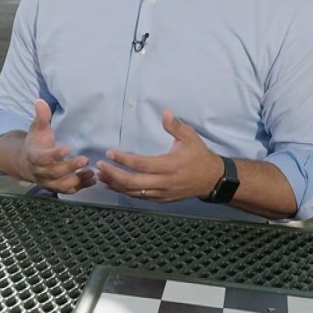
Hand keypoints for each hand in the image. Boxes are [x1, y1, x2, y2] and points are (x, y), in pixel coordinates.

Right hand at [18, 99, 94, 193]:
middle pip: (54, 173)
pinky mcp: (57, 187)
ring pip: (61, 185)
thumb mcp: (37, 128)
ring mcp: (48, 182)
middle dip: (70, 167)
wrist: (26, 163)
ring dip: (77, 180)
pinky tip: (92, 179)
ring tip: (91, 172)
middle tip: (85, 159)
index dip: (54, 155)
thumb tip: (40, 101)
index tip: (67, 148)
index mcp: (34, 156)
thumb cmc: (36, 142)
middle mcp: (40, 172)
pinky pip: (68, 190)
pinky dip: (81, 187)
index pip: (42, 158)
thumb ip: (41, 117)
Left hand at [95, 110, 221, 202]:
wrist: (213, 180)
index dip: (123, 160)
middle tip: (99, 166)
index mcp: (169, 165)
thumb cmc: (199, 156)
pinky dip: (124, 192)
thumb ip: (175, 126)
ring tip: (100, 176)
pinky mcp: (161, 199)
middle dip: (113, 175)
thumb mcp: (190, 137)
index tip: (109, 153)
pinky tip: (113, 186)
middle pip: (133, 182)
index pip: (141, 164)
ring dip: (115, 185)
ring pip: (134, 192)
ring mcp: (162, 193)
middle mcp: (164, 182)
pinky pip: (140, 197)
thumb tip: (165, 112)